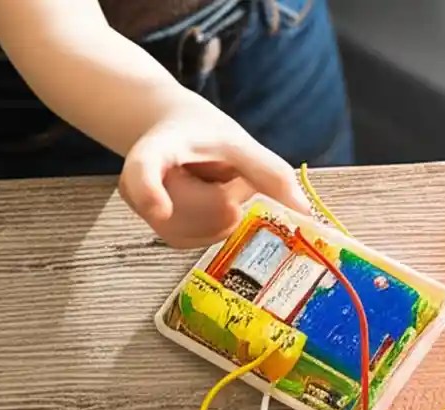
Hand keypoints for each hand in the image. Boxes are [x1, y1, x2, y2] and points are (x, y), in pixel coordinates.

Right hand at [118, 104, 309, 247]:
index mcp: (152, 152)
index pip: (141, 172)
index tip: (159, 210)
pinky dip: (222, 224)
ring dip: (229, 211)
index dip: (148, 192)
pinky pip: (208, 241)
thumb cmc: (200, 133)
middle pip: (207, 212)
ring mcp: (149, 216)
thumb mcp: (235, 140)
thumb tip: (305, 210)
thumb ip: (269, 171)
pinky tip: (211, 201)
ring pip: (211, 231)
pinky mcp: (165, 234)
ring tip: (212, 183)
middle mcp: (138, 189)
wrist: (168, 132)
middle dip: (232, 196)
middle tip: (221, 172)